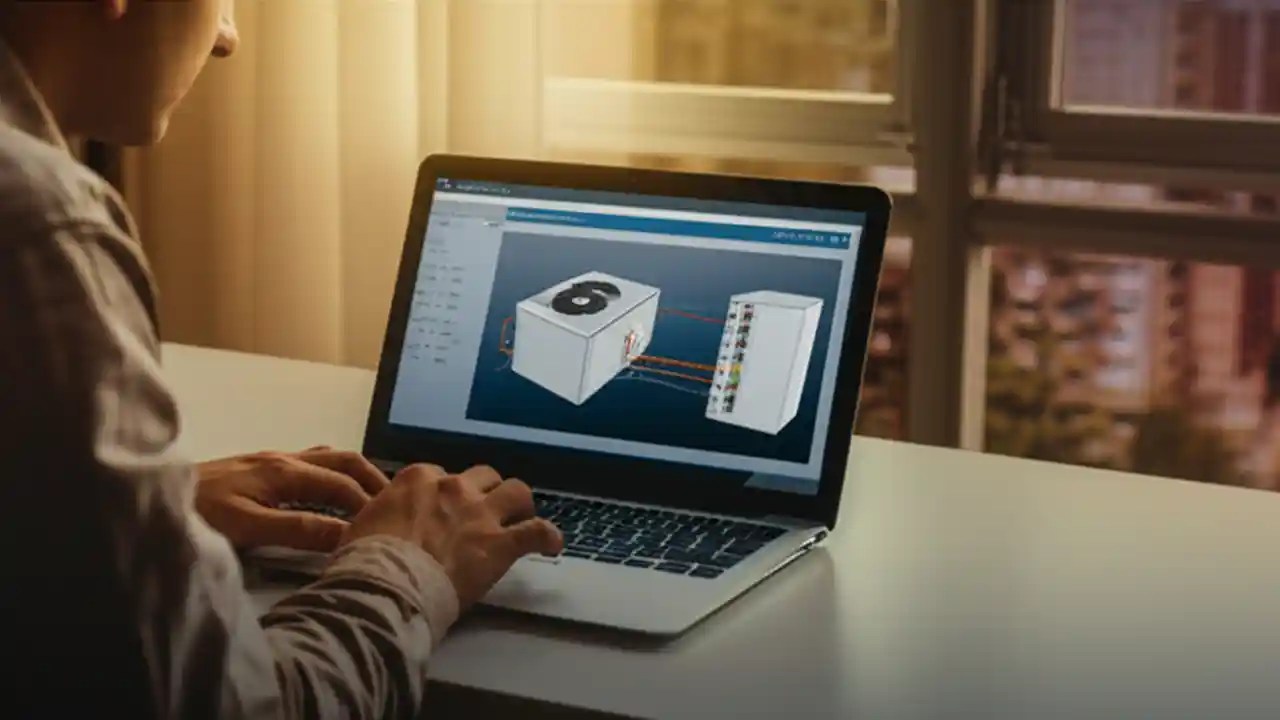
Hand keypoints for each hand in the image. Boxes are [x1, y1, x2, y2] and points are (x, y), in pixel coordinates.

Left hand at [196, 446, 388, 551]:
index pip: (343, 483)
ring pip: (327, 459)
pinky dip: (331, 476)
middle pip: (343, 460)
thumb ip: (298, 530)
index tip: (390, 525)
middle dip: (373, 479)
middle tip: (396, 505)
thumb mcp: (248, 527)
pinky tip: (328, 494)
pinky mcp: (258, 469)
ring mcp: (270, 461)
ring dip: (353, 475)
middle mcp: (283, 458)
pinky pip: (310, 464)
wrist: (150, 496)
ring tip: (372, 499)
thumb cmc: (198, 514)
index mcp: (285, 470)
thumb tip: (347, 533)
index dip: (369, 504)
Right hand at [341, 464, 562, 609]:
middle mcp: (454, 487)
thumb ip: (382, 514)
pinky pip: (537, 532)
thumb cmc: (364, 559)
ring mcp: (481, 513)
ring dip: (520, 504)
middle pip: (482, 476)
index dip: (443, 493)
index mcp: (418, 479)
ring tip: (521, 517)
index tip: (441, 510)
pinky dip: (548, 537)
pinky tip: (553, 545)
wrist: (385, 585)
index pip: (439, 475)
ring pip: (516, 491)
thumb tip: (382, 522)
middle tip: (483, 512)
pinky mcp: (501, 543)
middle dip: (485, 491)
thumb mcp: (364, 523)